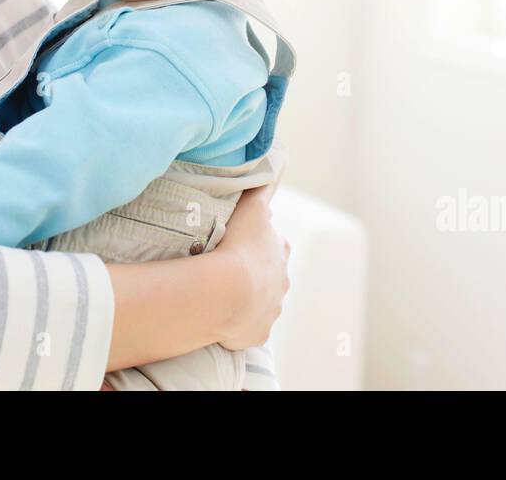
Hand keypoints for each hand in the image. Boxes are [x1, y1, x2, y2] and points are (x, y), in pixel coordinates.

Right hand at [212, 180, 290, 350]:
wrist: (227, 292)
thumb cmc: (239, 245)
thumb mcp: (252, 208)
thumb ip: (259, 191)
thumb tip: (267, 174)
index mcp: (281, 251)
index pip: (275, 243)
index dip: (259, 241)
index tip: (242, 242)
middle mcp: (282, 281)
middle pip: (271, 275)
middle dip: (256, 272)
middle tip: (229, 269)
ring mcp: (272, 309)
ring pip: (263, 302)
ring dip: (248, 298)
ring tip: (223, 294)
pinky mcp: (259, 332)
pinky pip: (250, 327)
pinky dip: (240, 323)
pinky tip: (224, 317)